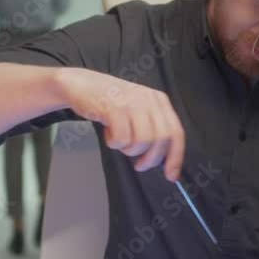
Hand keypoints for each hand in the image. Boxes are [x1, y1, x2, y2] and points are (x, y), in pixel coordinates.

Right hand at [57, 68, 185, 180]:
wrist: (82, 84)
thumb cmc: (110, 102)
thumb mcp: (138, 109)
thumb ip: (153, 127)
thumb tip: (164, 158)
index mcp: (159, 100)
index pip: (176, 132)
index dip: (175, 157)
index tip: (171, 175)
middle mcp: (149, 100)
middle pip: (162, 139)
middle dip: (151, 159)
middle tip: (140, 165)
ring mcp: (132, 103)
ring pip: (143, 141)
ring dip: (130, 150)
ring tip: (120, 141)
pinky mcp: (114, 108)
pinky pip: (122, 139)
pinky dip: (114, 143)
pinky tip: (109, 132)